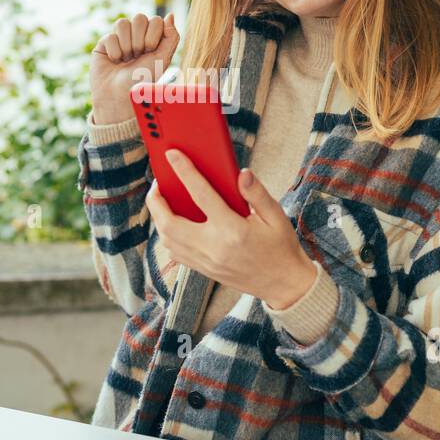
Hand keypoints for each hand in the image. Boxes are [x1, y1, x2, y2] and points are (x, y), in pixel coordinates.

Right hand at [89, 13, 179, 124]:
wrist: (120, 96)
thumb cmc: (143, 80)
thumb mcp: (162, 59)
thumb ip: (171, 37)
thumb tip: (171, 15)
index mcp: (153, 38)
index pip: (155, 20)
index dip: (153, 35)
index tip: (150, 52)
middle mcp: (137, 36)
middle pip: (139, 18)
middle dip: (139, 40)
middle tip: (137, 56)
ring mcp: (120, 38)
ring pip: (122, 23)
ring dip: (127, 45)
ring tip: (126, 59)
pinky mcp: (104, 43)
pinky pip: (110, 36)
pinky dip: (114, 51)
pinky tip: (114, 62)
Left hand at [145, 149, 316, 308]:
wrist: (284, 284)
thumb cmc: (281, 247)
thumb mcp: (276, 216)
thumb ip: (257, 193)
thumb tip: (241, 173)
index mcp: (233, 230)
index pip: (201, 195)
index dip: (184, 171)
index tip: (172, 155)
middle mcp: (214, 247)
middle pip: (169, 223)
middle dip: (156, 201)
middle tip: (158, 184)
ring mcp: (206, 261)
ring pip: (167, 240)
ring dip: (159, 219)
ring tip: (162, 201)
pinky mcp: (203, 270)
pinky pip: (175, 253)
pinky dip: (167, 236)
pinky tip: (173, 223)